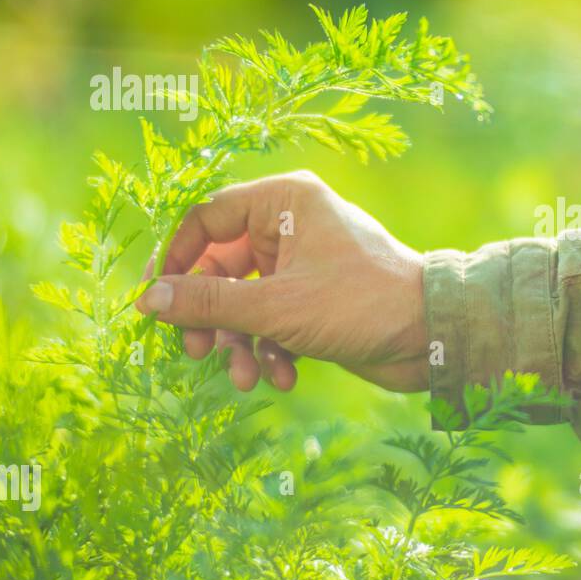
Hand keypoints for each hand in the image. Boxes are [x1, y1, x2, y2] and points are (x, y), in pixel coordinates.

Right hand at [135, 170, 428, 393]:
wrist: (433, 336)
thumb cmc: (360, 303)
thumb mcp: (275, 307)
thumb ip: (208, 303)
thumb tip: (147, 301)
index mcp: (284, 201)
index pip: (205, 218)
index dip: (175, 260)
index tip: (153, 304)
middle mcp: (292, 224)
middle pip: (221, 267)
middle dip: (211, 317)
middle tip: (198, 353)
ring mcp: (305, 263)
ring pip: (246, 301)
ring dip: (240, 343)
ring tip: (245, 378)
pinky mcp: (317, 299)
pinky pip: (274, 320)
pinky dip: (271, 349)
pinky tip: (282, 377)